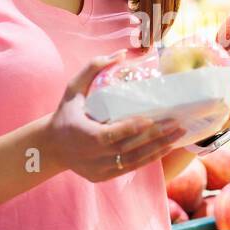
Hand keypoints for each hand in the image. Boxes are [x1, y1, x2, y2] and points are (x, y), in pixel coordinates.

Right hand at [44, 52, 187, 181]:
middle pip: (128, 148)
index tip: (150, 119)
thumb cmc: (65, 114)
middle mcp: (91, 156)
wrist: (52, 148)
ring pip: (134, 161)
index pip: (109, 135)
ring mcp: (98, 169)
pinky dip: (150, 158)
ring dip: (158, 148)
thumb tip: (121, 53)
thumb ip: (93, 68)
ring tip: (177, 134)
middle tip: (176, 122)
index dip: (130, 129)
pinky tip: (166, 147)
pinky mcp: (104, 176)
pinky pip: (131, 168)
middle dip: (155, 136)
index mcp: (82, 135)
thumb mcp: (73, 90)